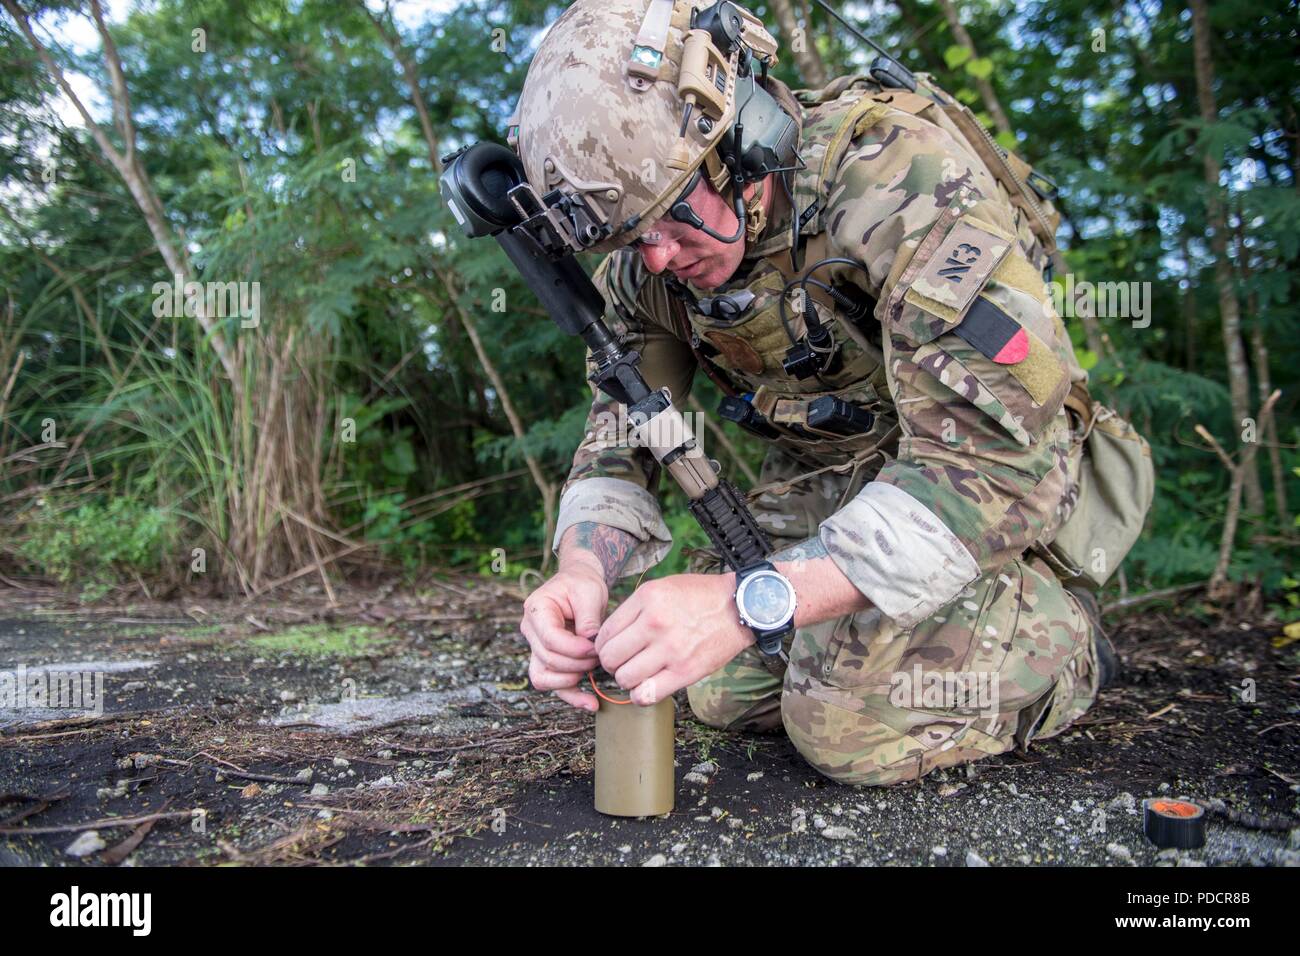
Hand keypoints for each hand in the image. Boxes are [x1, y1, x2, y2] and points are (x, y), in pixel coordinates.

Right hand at [519, 561, 607, 711]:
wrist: (578, 584)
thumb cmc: (582, 585)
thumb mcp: (589, 592)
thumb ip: (588, 618)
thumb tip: (590, 643)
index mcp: (536, 609)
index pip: (550, 639)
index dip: (574, 649)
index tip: (595, 647)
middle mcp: (530, 630)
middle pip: (548, 659)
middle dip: (577, 663)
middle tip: (600, 656)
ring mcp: (536, 647)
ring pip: (544, 677)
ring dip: (571, 681)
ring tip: (594, 673)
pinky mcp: (547, 660)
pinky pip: (552, 684)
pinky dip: (571, 695)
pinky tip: (591, 703)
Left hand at [594, 573, 751, 705]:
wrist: (739, 607)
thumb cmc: (700, 596)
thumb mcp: (663, 587)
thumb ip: (636, 608)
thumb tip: (610, 634)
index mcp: (646, 599)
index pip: (605, 632)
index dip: (602, 646)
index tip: (610, 649)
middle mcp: (654, 623)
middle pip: (610, 657)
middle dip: (610, 664)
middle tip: (621, 663)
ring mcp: (670, 649)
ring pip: (625, 677)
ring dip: (626, 680)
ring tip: (636, 674)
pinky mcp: (685, 671)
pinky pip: (647, 694)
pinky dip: (640, 695)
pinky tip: (645, 688)